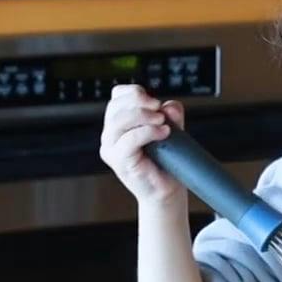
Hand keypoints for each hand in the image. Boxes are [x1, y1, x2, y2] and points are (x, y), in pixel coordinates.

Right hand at [100, 85, 186, 205]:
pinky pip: (129, 139)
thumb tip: (169, 106)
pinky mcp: (118, 160)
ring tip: (162, 122)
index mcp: (118, 123)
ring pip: (119, 120)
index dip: (135, 92)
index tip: (155, 100)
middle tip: (160, 110)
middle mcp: (110, 134)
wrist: (166, 189)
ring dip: (144, 116)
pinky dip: (148, 132)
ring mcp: (110, 148)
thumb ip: (171, 114)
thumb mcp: (171, 129)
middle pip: (116, 105)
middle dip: (140, 102)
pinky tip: (163, 133)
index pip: (117, 96)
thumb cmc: (166, 160)